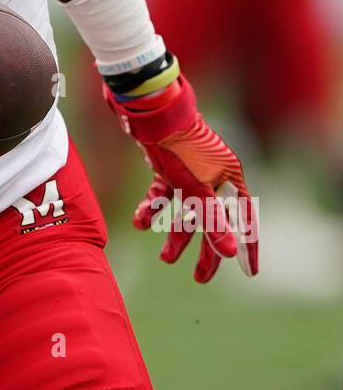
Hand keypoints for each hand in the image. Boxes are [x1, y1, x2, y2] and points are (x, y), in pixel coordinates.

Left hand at [104, 75, 256, 282]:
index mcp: (229, 178)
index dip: (247, 246)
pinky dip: (152, 209)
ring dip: (175, 234)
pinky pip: (162, 195)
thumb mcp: (196, 188)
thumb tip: (230, 253)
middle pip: (213, 221)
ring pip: (185, 211)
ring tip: (166, 258)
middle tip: (199, 278)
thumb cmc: (179, 146)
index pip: (244, 219)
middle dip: (205, 250)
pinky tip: (140, 221)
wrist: (149, 111)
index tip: (250, 272)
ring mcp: (188, 172)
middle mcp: (212, 176)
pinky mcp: (166, 167)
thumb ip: (212, 221)